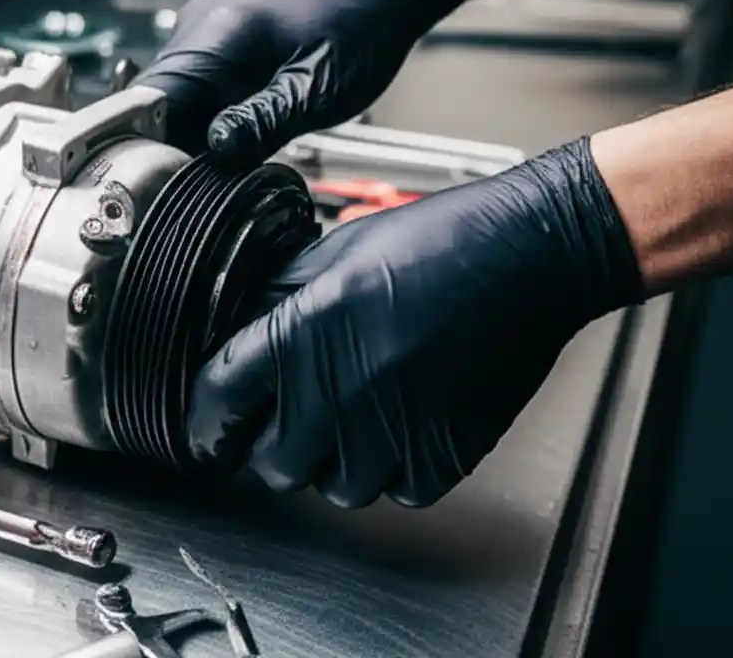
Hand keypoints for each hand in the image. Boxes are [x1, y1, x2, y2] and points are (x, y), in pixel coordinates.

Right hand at [133, 0, 484, 163]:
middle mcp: (201, 29)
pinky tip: (230, 148)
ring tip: (218, 172)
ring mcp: (207, 36)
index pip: (148, 98)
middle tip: (193, 191)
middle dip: (167, 150)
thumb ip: (261, 125)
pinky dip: (206, 126)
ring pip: (174, 104)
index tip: (152, 184)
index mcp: (218, 34)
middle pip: (156, 105)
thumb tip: (215, 155)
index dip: (144, 147)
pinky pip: (196, 95)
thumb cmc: (363, 22)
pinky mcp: (220, 48)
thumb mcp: (316, 89)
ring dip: (188, 140)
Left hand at [186, 138, 644, 506]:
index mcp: (295, 340)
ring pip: (331, 487)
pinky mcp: (439, 460)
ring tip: (356, 409)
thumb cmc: (436, 242)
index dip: (204, 421)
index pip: (213, 407)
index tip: (207, 425)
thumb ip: (276, 299)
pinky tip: (402, 418)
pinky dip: (393, 467)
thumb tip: (236, 327)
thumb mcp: (330, 254)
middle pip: (269, 466)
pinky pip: (395, 491)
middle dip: (270, 444)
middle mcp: (334, 398)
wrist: (528, 256)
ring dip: (333, 460)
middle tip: (289, 414)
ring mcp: (388, 437)